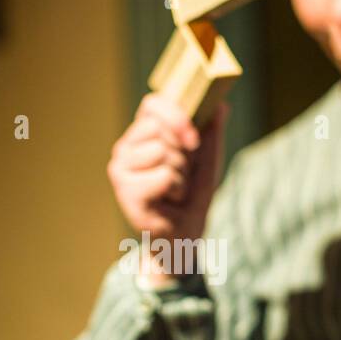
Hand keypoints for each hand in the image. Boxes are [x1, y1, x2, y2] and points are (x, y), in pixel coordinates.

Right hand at [107, 94, 229, 275]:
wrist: (183, 235)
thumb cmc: (192, 195)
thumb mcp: (207, 160)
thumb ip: (211, 132)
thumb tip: (219, 104)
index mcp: (142, 134)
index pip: (152, 105)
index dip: (175, 115)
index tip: (193, 139)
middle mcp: (126, 147)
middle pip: (161, 128)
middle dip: (183, 154)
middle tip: (180, 175)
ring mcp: (120, 167)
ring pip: (162, 152)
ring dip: (180, 174)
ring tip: (174, 189)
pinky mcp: (124, 189)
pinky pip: (163, 176)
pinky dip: (176, 190)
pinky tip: (167, 201)